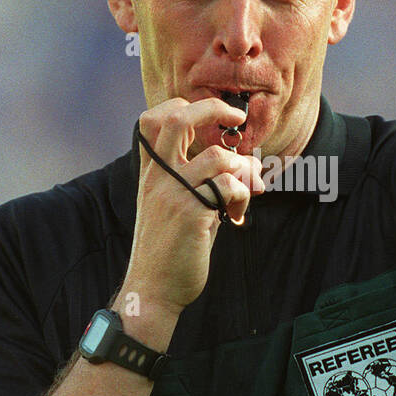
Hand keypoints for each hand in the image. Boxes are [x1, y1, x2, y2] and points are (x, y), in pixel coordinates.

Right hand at [124, 97, 264, 312]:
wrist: (154, 289)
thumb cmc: (169, 248)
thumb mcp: (171, 206)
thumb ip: (195, 180)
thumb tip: (241, 163)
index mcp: (151, 173)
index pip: (152, 119)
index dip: (182, 106)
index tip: (210, 115)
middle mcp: (158, 178)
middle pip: (178, 119)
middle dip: (214, 108)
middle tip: (237, 117)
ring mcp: (173, 194)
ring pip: (218, 156)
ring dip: (243, 170)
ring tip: (244, 192)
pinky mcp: (191, 214)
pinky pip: (229, 187)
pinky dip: (243, 196)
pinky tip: (236, 214)